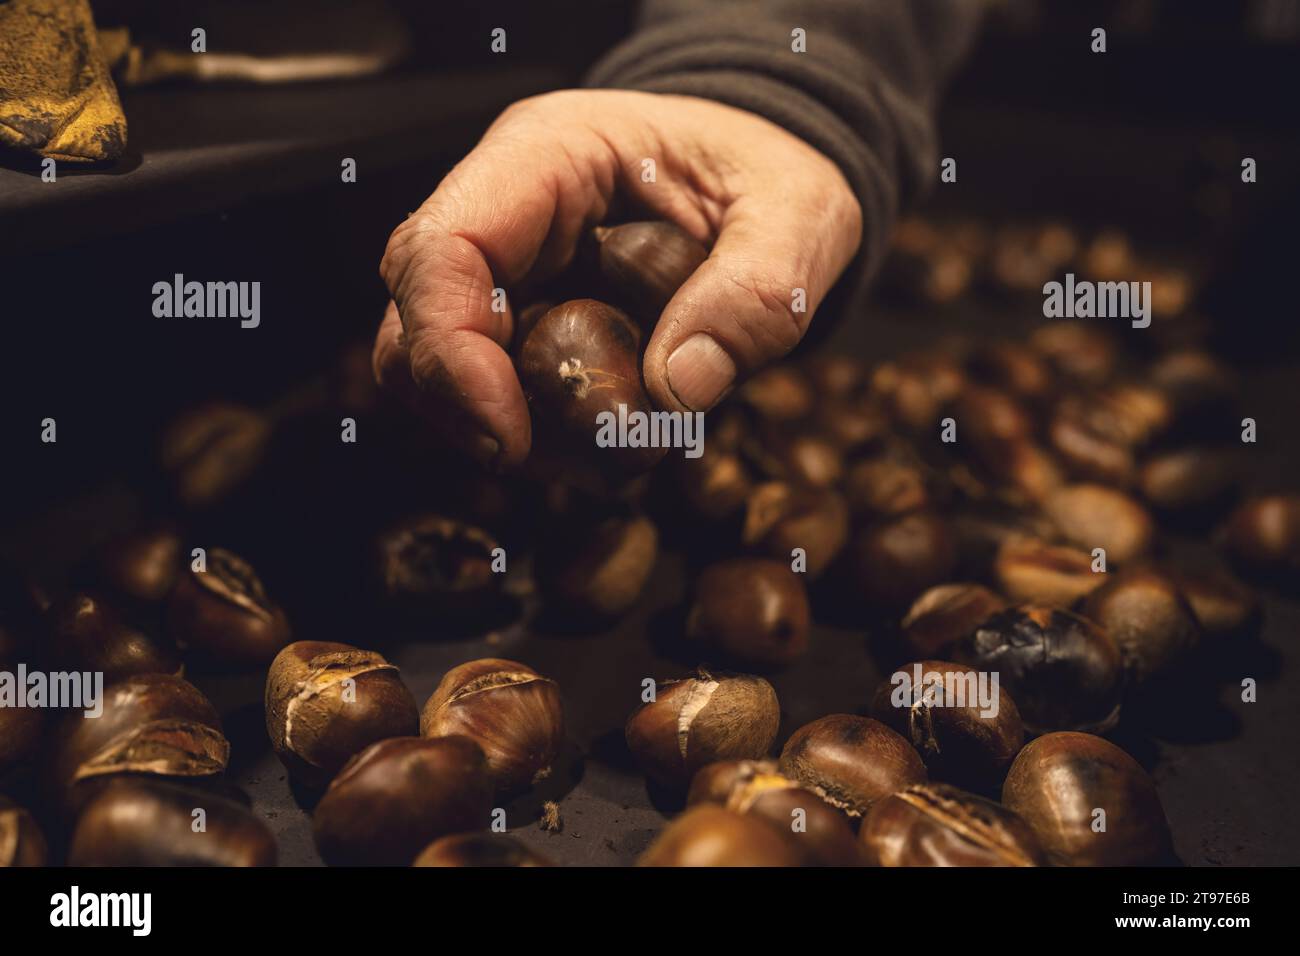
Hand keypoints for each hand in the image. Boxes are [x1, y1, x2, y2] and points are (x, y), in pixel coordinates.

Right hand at [373, 89, 861, 467]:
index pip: (442, 248)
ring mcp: (506, 269)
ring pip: (437, 368)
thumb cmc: (773, 177)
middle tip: (556, 459)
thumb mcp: (802, 215)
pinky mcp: (521, 320)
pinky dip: (536, 434)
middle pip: (414, 318)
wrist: (764, 184)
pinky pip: (490, 389)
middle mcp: (504, 210)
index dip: (451, 350)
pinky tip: (605, 440)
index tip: (508, 437)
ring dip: (506, 430)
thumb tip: (677, 388)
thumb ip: (755, 294)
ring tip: (608, 449)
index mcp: (549, 155)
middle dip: (469, 406)